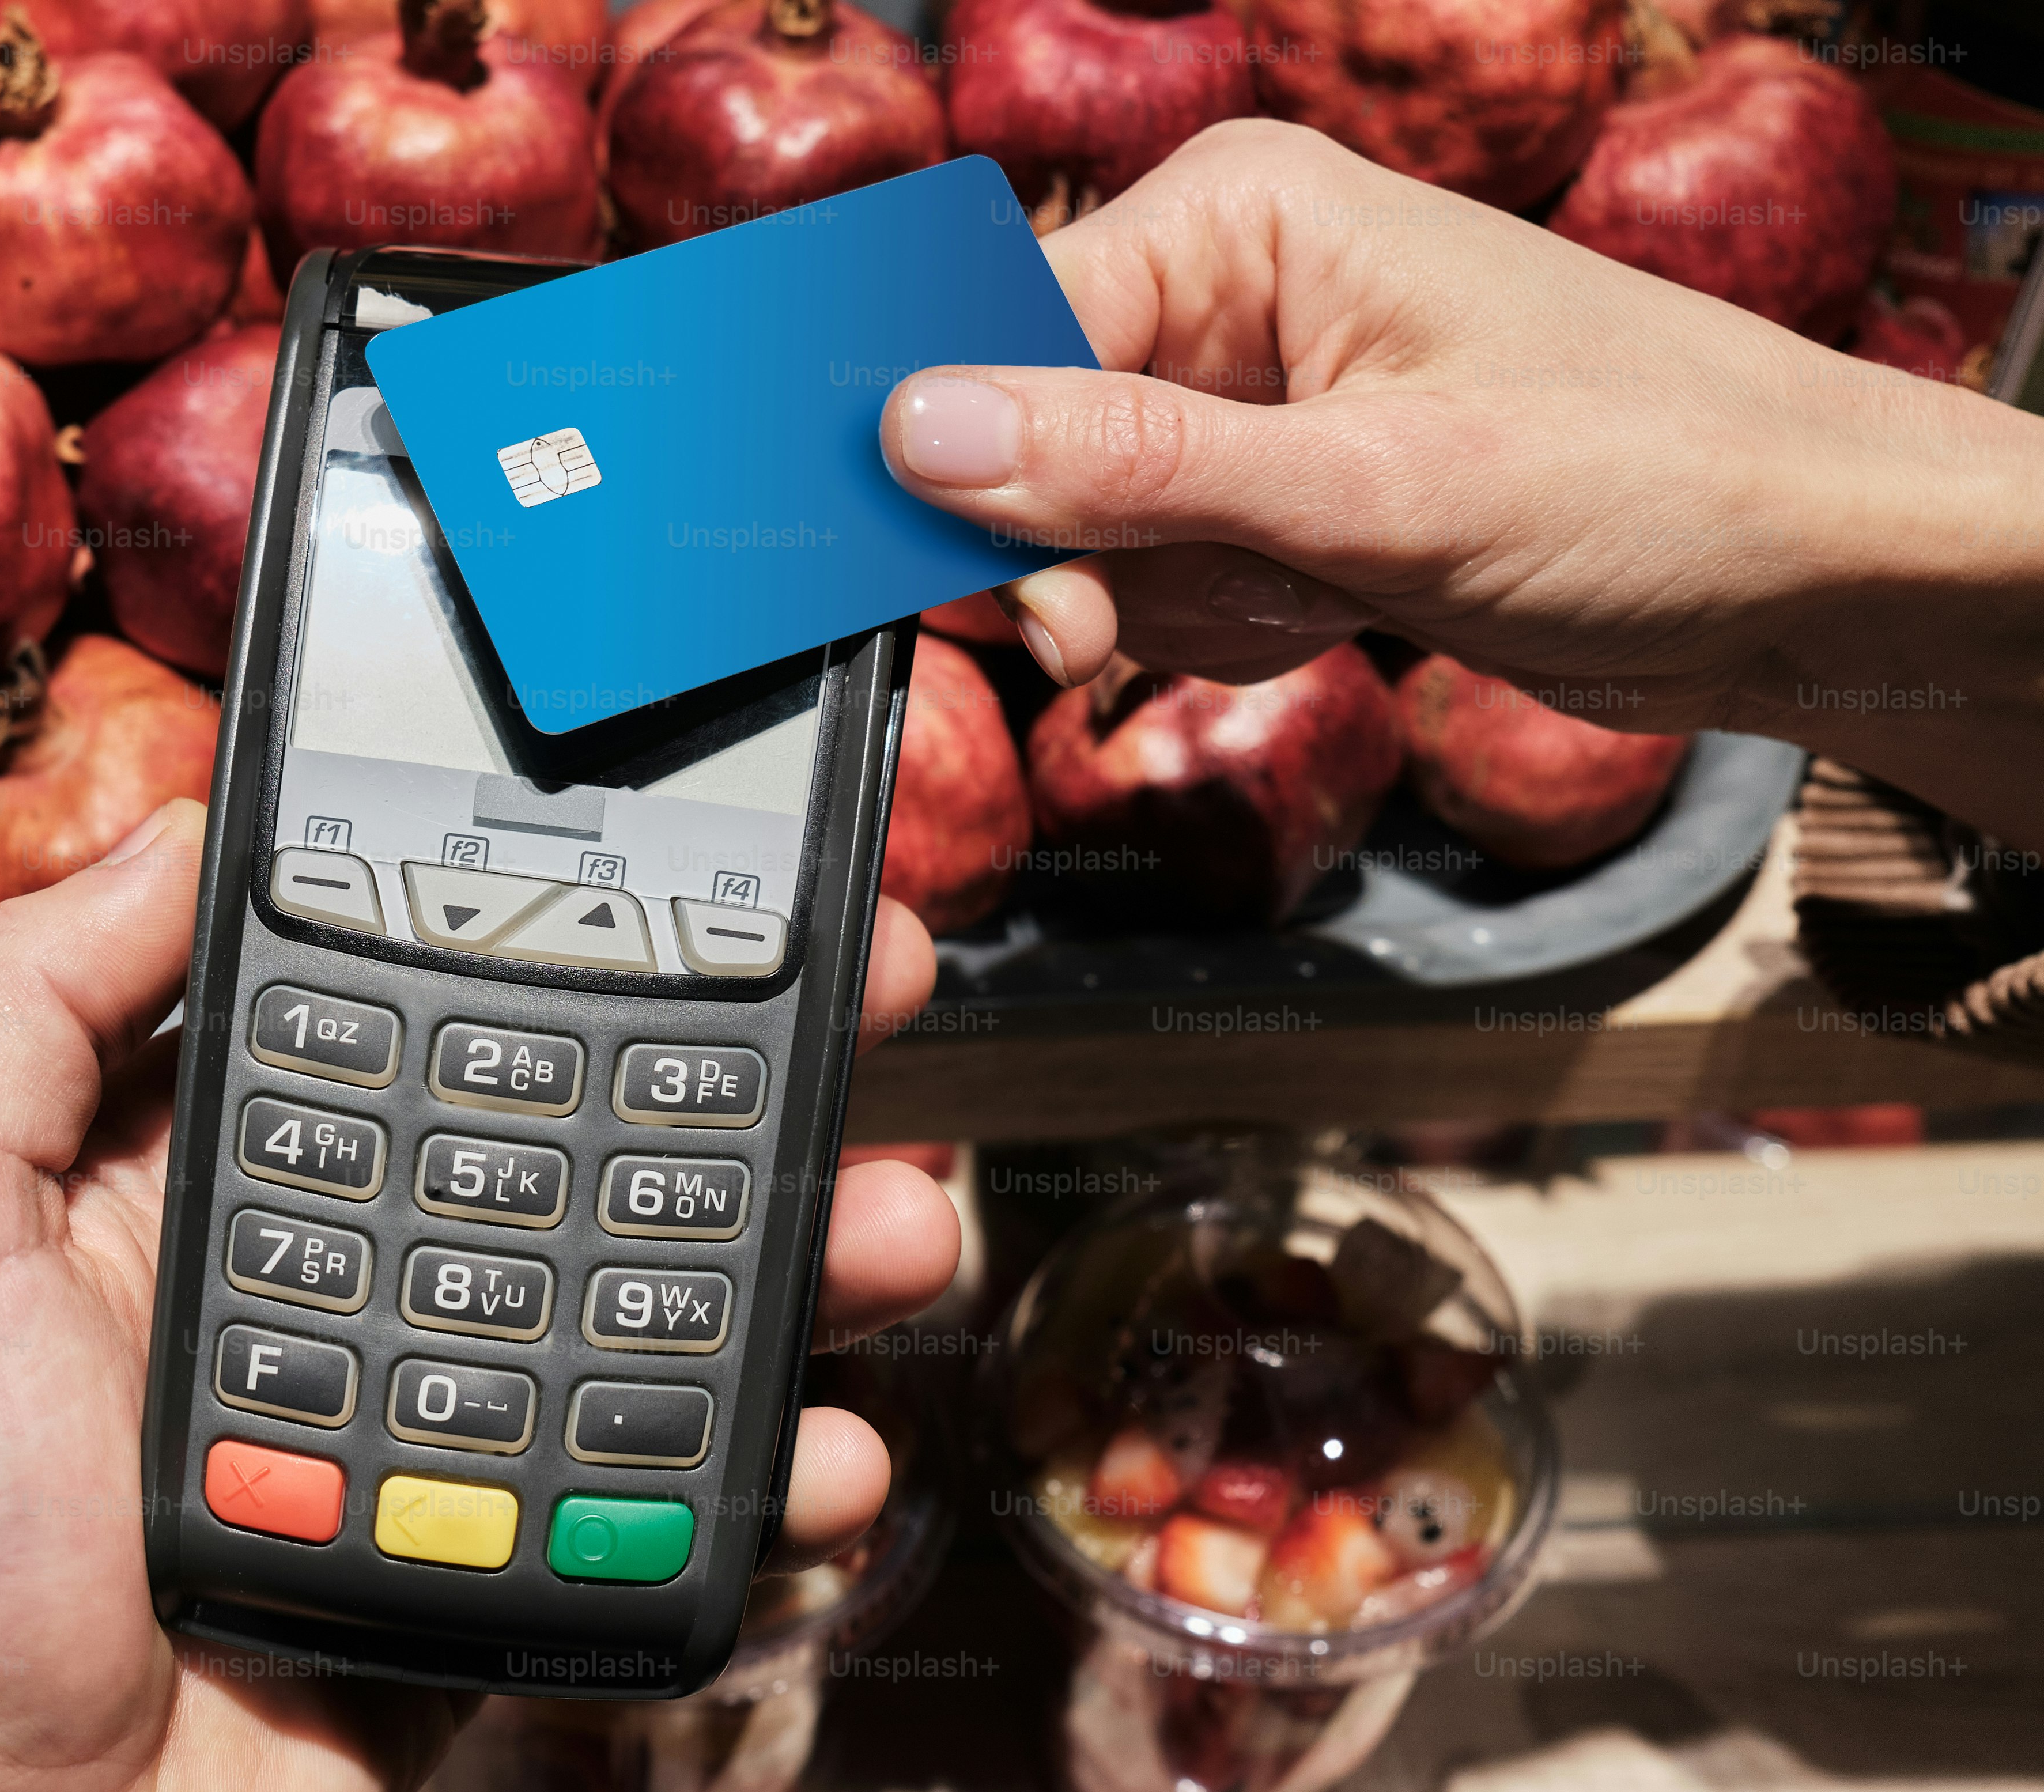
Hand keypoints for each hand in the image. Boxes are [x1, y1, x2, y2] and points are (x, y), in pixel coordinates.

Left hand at [0, 802, 956, 1791]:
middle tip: (876, 1005)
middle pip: (588, 1149)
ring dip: (803, 1257)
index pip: (427, 1023)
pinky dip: (766, 1476)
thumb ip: (30, 1003)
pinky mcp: (493, 1579)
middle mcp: (349, 1289)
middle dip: (745, 1080)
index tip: (693, 882)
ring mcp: (437, 1437)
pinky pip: (662, 1511)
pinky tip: (824, 1442)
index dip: (563, 946)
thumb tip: (177, 827)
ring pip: (659, 1315)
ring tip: (897, 1222)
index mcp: (227, 1182)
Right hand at [879, 120, 2043, 849]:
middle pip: (1020, 441)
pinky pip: (1155, 582)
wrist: (1808, 572)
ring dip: (1170, 605)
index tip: (965, 578)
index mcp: (1237, 216)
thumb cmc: (1658, 474)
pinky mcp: (1272, 495)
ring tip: (1307, 593)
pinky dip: (1219, 628)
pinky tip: (1324, 609)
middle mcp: (1225, 292)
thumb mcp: (1375, 486)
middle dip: (1078, 558)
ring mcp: (1246, 399)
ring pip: (1081, 534)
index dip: (963, 470)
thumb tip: (925, 435)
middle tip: (1113, 632)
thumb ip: (1136, 468)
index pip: (1000, 334)